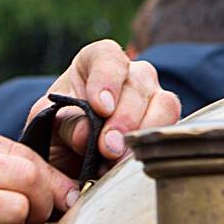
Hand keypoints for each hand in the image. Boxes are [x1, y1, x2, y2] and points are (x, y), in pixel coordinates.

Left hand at [24, 39, 180, 211]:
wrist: (69, 156)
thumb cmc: (58, 130)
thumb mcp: (51, 126)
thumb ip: (66, 126)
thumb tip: (87, 135)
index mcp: (96, 62)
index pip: (107, 57)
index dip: (106, 80)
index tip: (100, 107)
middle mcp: (131, 74)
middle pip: (139, 83)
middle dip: (124, 119)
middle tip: (109, 148)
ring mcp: (153, 97)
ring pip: (164, 104)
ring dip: (143, 134)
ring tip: (119, 160)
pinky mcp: (165, 123)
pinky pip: (172, 130)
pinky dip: (154, 149)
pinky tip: (131, 166)